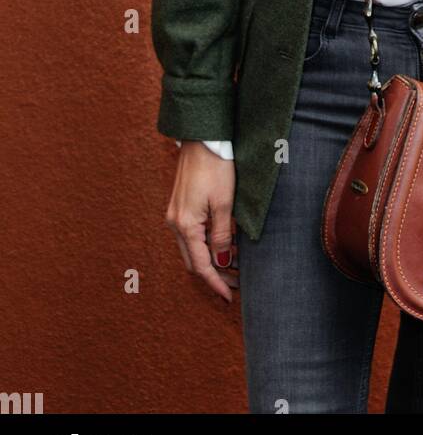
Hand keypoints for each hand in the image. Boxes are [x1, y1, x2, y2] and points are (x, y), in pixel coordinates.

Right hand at [165, 141, 238, 302]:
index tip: (228, 296)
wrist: (203, 139)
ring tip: (235, 265)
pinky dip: (206, 244)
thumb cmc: (216, 167)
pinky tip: (224, 243)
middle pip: (193, 260)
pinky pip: (191, 234)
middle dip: (214, 274)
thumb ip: (223, 235)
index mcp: (185, 225)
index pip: (200, 265)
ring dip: (210, 259)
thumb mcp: (225, 203)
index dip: (215, 282)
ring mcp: (175, 214)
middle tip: (236, 283)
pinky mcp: (180, 206)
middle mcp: (175, 223)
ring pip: (192, 248)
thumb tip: (222, 261)